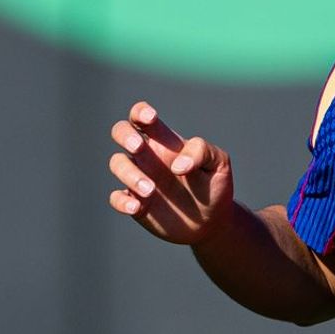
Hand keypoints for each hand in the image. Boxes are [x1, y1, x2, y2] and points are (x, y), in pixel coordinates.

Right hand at [107, 102, 233, 244]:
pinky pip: (116, 198)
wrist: (212, 221)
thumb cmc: (214, 186)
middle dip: (125, 135)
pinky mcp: (136, 204)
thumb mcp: (218, 164)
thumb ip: (202, 152)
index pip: (142, 117)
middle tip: (139, 147)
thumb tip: (177, 165)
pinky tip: (136, 207)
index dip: (141, 112)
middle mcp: (148, 157)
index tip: (151, 118)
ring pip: (117, 164)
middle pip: (120, 131)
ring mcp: (138, 179)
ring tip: (151, 191)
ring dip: (130, 174)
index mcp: (165, 142)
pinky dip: (121, 201)